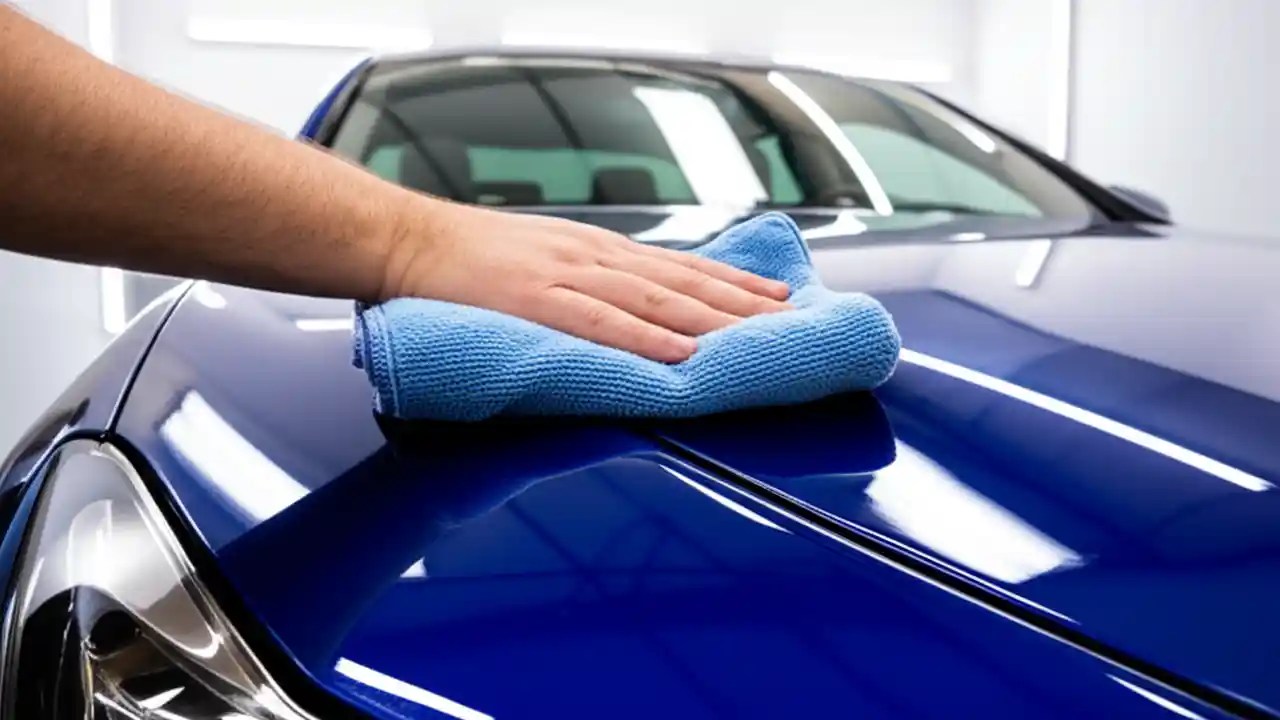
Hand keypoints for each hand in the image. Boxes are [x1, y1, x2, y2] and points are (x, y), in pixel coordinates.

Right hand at [383, 201, 791, 362]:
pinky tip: (680, 351)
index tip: (776, 297)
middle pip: (679, 282)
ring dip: (710, 318)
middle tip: (789, 319)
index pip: (678, 266)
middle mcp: (590, 256)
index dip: (731, 282)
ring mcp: (563, 276)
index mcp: (593, 249)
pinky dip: (643, 337)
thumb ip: (586, 283)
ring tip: (756, 334)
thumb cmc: (469, 258)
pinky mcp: (532, 300)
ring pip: (652, 300)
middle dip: (739, 302)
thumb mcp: (541, 259)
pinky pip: (597, 321)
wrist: (406, 240)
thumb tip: (631, 312)